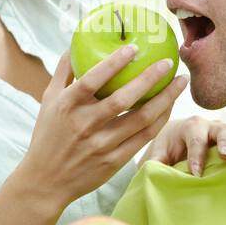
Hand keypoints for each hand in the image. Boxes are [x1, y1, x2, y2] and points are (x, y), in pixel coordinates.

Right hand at [15, 46, 188, 208]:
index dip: (114, 63)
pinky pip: (144, 137)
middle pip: (123, 99)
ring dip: (165, 99)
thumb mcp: (48, 100)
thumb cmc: (48, 135)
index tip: (134, 48)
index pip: (92, 79)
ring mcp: (101, 145)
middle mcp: (85, 125)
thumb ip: (64, 71)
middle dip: (149, 78)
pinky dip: (159, 120)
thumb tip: (76, 43)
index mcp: (68, 106)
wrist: (45, 181)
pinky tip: (169, 106)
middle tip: (169, 63)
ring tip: (180, 82)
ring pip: (141, 119)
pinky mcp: (114, 161)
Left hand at [138, 112, 225, 175]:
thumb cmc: (164, 151)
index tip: (197, 173)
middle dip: (222, 142)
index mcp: (187, 128)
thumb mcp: (157, 158)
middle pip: (217, 130)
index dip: (197, 156)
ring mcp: (221, 130)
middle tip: (225, 155)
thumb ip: (156, 164)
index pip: (194, 141)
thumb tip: (155, 173)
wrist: (171, 142)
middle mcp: (206, 125)